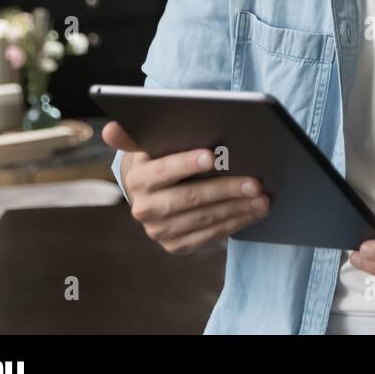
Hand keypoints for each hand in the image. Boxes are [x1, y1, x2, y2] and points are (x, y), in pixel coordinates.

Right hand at [102, 121, 268, 254]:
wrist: (154, 192)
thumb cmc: (162, 157)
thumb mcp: (148, 144)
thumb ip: (133, 134)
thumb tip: (111, 128)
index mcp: (137, 178)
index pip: (162, 171)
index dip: (186, 163)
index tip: (212, 156)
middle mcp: (144, 208)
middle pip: (189, 198)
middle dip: (225, 190)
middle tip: (256, 182)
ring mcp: (159, 231)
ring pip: (205, 218)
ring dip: (238, 208)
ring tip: (263, 197)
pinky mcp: (176, 245)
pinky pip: (210, 235)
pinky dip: (236, 222)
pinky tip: (255, 211)